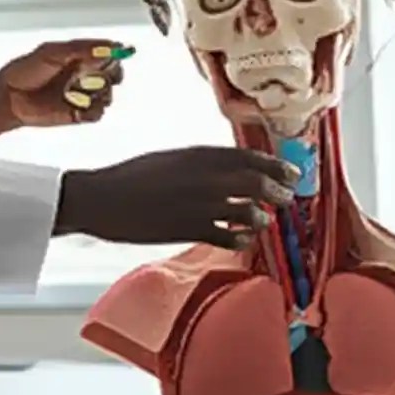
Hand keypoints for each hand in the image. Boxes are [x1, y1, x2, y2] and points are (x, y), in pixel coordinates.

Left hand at [0, 39, 129, 154]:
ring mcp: (83, 94)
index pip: (108, 53)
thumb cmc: (26, 71)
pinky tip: (78, 105)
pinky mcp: (79, 113)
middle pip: (114, 74)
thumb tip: (107, 48)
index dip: (115, 54)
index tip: (115, 55)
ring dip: (99, 92)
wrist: (10, 97)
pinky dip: (92, 110)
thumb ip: (80, 49)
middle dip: (110, 74)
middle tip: (93, 74)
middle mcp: (84, 75)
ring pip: (107, 94)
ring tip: (78, 90)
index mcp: (80, 56)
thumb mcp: (52, 52)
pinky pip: (97, 113)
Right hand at [54, 146, 300, 249]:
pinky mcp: (191, 230)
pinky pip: (230, 238)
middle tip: (285, 199)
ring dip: (260, 219)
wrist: (103, 198)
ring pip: (250, 214)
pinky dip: (241, 239)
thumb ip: (201, 163)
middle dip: (278, 194)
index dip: (276, 167)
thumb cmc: (131, 176)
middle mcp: (207, 178)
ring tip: (260, 221)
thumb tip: (228, 171)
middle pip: (259, 186)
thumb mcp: (171, 158)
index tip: (291, 174)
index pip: (251, 158)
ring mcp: (201, 205)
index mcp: (201, 154)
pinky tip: (240, 239)